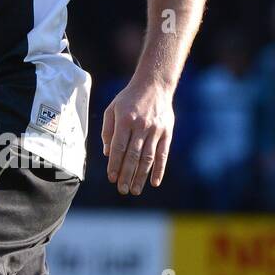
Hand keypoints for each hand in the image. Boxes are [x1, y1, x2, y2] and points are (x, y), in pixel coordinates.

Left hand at [102, 81, 173, 195]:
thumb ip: (107, 131)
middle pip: (132, 155)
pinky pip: (163, 154)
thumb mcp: (112, 109)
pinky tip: (155, 182)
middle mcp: (141, 126)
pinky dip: (159, 169)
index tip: (112, 178)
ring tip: (135, 190)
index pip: (119, 147)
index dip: (115, 164)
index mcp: (125, 120)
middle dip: (127, 175)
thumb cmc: (129, 98)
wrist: (154, 84)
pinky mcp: (166, 132)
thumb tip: (108, 154)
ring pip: (147, 158)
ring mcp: (155, 130)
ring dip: (141, 176)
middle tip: (122, 189)